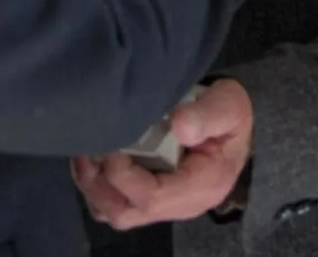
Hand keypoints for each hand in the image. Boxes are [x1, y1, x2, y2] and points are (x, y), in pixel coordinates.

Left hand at [72, 79, 253, 229]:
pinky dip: (97, 185)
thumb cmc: (229, 116)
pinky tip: (93, 157)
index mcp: (199, 187)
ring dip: (93, 186)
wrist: (232, 123)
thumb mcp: (229, 106)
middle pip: (126, 212)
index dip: (123, 175)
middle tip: (88, 148)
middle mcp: (178, 204)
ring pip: (115, 211)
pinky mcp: (150, 193)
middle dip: (99, 184)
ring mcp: (163, 201)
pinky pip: (116, 201)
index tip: (111, 144)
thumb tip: (179, 126)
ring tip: (85, 152)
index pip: (151, 197)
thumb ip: (208, 115)